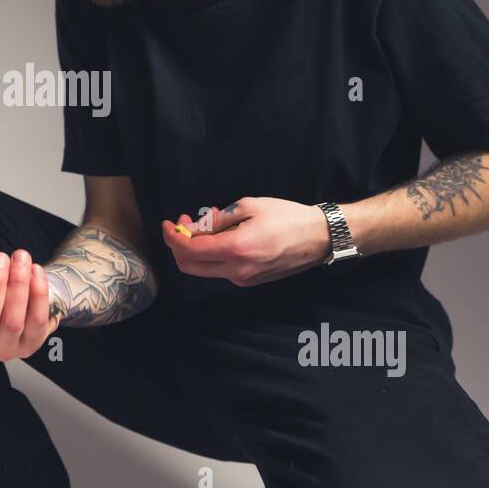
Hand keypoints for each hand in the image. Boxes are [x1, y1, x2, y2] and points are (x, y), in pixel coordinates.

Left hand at [161, 197, 332, 286]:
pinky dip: (212, 255)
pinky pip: (220, 270)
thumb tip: (194, 228)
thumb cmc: (287, 217)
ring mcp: (243, 279)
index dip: (172, 237)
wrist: (318, 238)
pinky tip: (221, 237)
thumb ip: (216, 219)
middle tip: (184, 223)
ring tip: (205, 226)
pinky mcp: (250, 281)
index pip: (189, 250)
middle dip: (179, 245)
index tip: (169, 223)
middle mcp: (237, 270)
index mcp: (236, 249)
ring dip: (196, 250)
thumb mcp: (249, 206)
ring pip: (204, 270)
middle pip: (190, 266)